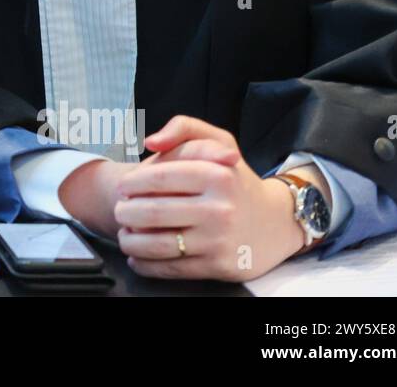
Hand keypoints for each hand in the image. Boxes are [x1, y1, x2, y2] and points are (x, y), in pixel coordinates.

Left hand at [113, 115, 305, 280]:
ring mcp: (220, 240)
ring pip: (157, 244)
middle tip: (120, 211)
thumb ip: (183, 127)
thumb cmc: (235, 179)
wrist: (276, 222)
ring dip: (130, 241)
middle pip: (153, 213)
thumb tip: (151, 142)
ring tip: (125, 234)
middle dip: (125, 213)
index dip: (132, 183)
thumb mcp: (219, 141)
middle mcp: (221, 209)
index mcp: (217, 174)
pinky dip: (145, 264)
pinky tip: (137, 256)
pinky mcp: (219, 267)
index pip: (159, 177)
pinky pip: (170, 268)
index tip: (122, 187)